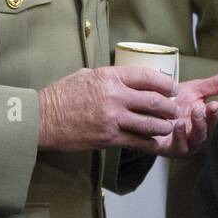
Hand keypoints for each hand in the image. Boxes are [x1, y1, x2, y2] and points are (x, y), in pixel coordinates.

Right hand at [37, 65, 178, 152]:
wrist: (42, 119)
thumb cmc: (62, 95)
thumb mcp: (86, 75)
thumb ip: (109, 77)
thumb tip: (128, 80)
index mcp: (110, 76)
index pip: (148, 77)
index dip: (165, 83)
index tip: (173, 88)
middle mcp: (115, 96)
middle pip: (154, 101)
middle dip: (170, 107)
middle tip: (175, 110)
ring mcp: (112, 118)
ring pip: (149, 123)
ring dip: (164, 125)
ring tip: (169, 126)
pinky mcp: (108, 137)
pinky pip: (136, 141)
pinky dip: (149, 142)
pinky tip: (155, 142)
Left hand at [154, 70, 217, 158]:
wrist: (148, 111)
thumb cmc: (173, 104)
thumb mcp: (195, 90)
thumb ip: (215, 85)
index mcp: (208, 121)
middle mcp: (199, 135)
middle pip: (211, 130)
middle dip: (213, 118)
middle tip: (212, 105)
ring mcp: (186, 143)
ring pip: (197, 139)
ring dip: (199, 125)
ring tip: (196, 111)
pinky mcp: (169, 149)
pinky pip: (177, 147)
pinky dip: (179, 137)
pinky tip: (178, 125)